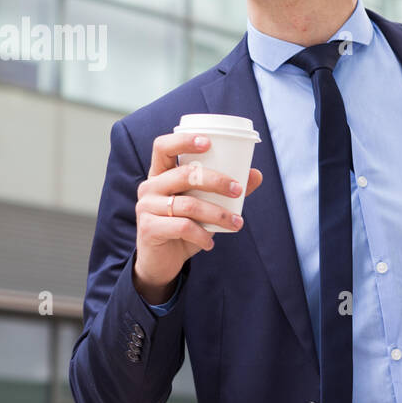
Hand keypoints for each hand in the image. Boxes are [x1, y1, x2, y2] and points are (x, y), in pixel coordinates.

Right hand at [132, 133, 262, 302]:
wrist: (162, 262)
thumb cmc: (184, 227)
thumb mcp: (205, 207)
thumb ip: (226, 191)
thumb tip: (256, 174)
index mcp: (161, 174)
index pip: (163, 147)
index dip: (183, 140)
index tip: (208, 143)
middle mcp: (150, 187)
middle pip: (185, 175)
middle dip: (216, 181)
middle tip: (238, 190)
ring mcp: (146, 207)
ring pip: (188, 204)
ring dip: (218, 214)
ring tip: (236, 223)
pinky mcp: (148, 229)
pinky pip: (182, 227)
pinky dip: (202, 235)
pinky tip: (210, 243)